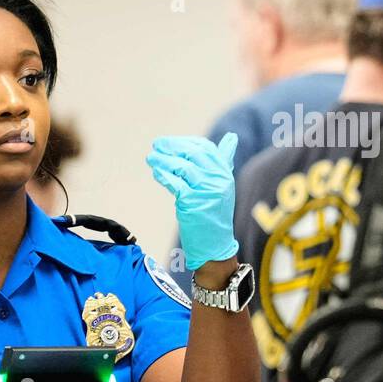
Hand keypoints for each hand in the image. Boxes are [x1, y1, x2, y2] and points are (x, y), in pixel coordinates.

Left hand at [146, 132, 238, 270]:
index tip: (170, 142)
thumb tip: (231, 137)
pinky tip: (156, 172)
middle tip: (157, 144)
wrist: (214, 245)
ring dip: (164, 160)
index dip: (186, 142)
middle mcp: (218, 180)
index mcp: (225, 173)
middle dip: (172, 147)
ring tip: (151, 158)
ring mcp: (206, 191)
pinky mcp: (193, 203)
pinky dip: (164, 176)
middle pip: (193, 154)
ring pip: (183, 167)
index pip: (206, 149)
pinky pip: (176, 184)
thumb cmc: (214, 214)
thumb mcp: (222, 186)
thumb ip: (222, 162)